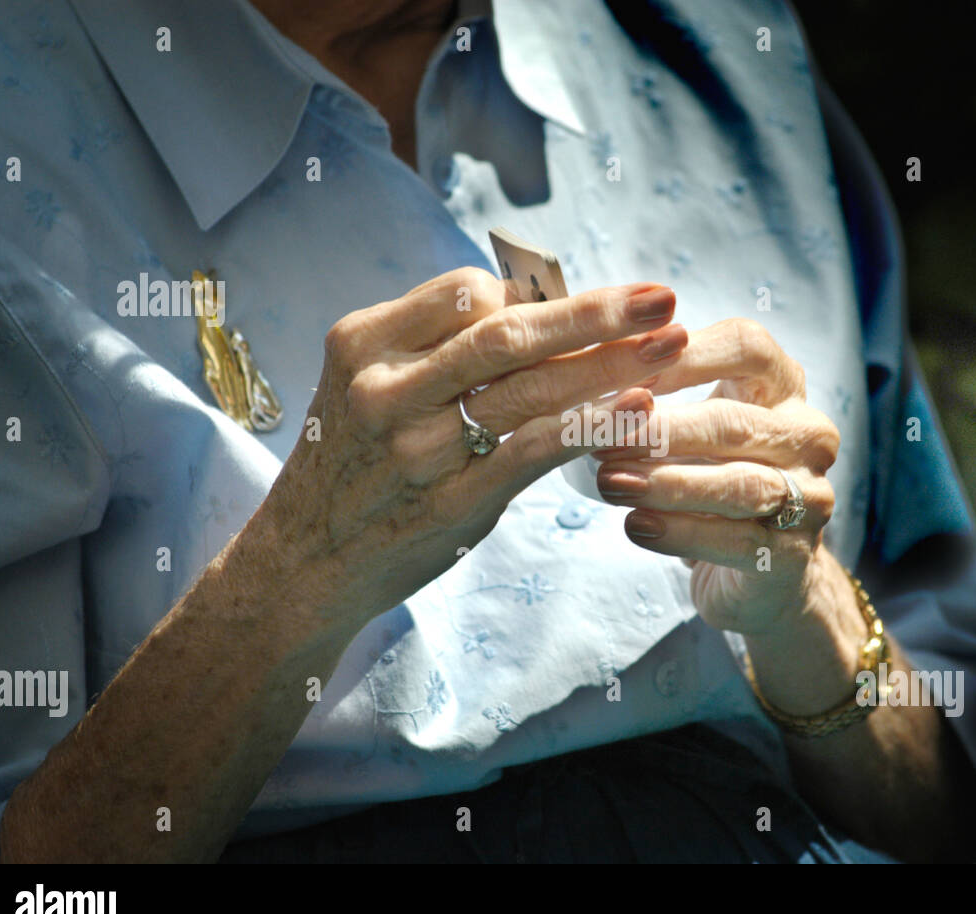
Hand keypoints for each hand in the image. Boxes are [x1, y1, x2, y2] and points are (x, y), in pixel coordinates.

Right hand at [253, 266, 688, 635]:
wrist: (304, 561)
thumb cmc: (355, 463)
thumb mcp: (369, 386)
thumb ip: (439, 348)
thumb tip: (541, 310)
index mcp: (364, 342)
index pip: (467, 290)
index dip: (534, 295)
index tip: (582, 309)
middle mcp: (387, 387)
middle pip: (509, 331)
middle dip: (595, 311)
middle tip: (663, 296)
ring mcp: (418, 446)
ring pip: (531, 387)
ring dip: (612, 363)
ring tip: (671, 345)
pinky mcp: (452, 500)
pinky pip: (536, 450)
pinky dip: (593, 426)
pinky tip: (639, 412)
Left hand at [592, 318, 838, 637]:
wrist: (760, 570)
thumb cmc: (714, 479)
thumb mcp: (696, 428)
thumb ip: (660, 397)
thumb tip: (592, 366)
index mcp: (786, 388)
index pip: (748, 347)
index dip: (685, 356)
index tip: (626, 374)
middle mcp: (809, 437)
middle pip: (734, 422)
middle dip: (661, 430)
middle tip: (602, 439)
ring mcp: (811, 498)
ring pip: (738, 485)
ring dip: (667, 484)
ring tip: (610, 484)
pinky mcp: (793, 556)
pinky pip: (735, 541)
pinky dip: (680, 533)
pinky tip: (636, 526)